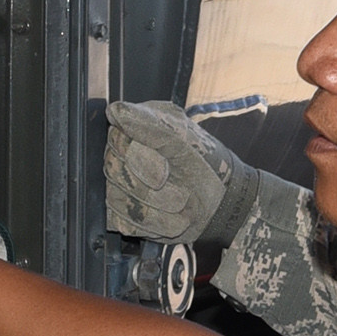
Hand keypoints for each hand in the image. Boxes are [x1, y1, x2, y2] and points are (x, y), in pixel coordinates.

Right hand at [105, 98, 267, 247]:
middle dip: (150, 188)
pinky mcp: (125, 213)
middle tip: (180, 193)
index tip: (165, 171)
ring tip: (181, 206)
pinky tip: (172, 220)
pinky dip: (153, 224)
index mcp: (140, 128)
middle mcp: (126, 154)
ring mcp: (122, 184)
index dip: (140, 160)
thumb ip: (151, 126)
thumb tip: (116, 111)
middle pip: (113, 170)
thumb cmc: (209, 169)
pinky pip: (122, 221)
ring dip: (157, 208)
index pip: (117, 140)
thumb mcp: (186, 144)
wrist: (223, 206)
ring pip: (118, 198)